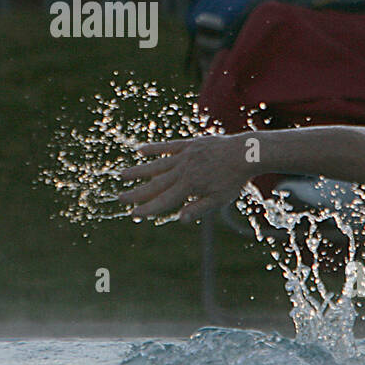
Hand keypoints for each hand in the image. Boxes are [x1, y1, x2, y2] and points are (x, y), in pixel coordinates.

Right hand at [117, 135, 249, 222]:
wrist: (244, 153)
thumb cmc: (233, 179)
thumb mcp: (219, 199)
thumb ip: (198, 209)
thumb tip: (180, 219)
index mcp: (189, 186)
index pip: (163, 201)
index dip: (147, 208)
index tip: (133, 214)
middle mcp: (183, 170)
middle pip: (155, 184)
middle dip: (136, 193)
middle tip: (120, 198)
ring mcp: (184, 156)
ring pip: (156, 164)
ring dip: (138, 171)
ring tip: (122, 175)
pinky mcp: (188, 144)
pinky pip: (167, 146)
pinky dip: (154, 148)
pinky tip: (140, 150)